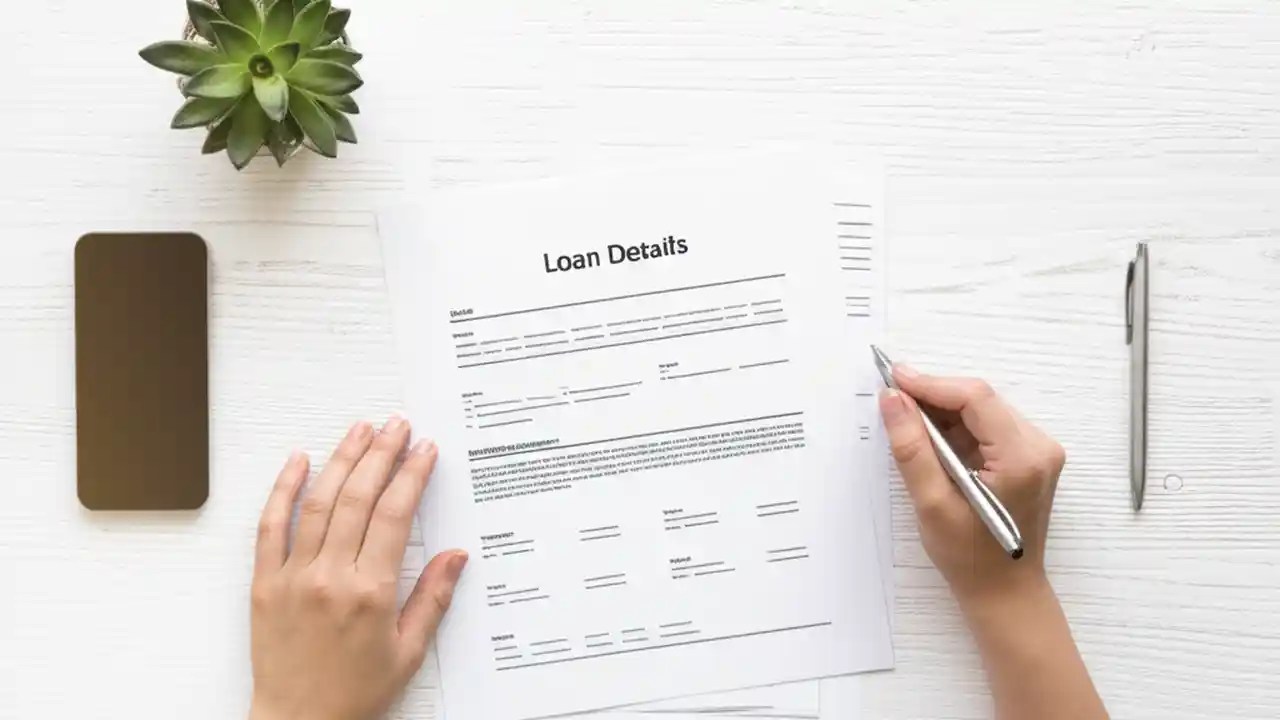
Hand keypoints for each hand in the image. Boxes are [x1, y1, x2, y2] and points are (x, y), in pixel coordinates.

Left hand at [249, 418, 467, 719]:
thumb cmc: (353, 694)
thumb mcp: (408, 652)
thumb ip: (433, 598)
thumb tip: (457, 555)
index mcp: (371, 592)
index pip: (394, 515)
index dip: (411, 475)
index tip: (424, 450)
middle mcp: (330, 577)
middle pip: (358, 497)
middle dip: (381, 453)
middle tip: (397, 426)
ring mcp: (294, 577)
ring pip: (318, 502)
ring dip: (341, 459)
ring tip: (361, 430)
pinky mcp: (265, 583)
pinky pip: (270, 526)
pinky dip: (283, 489)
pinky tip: (297, 461)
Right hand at [878, 366, 1064, 608]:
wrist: (1006, 594)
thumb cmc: (970, 559)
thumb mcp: (932, 504)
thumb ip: (912, 448)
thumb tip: (892, 399)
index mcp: (1022, 458)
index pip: (976, 398)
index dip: (931, 384)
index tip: (893, 379)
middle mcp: (1039, 447)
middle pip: (980, 400)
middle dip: (934, 396)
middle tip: (892, 398)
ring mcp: (1038, 452)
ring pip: (982, 410)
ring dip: (943, 411)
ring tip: (905, 419)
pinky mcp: (1029, 458)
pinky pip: (987, 427)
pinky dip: (956, 427)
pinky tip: (930, 438)